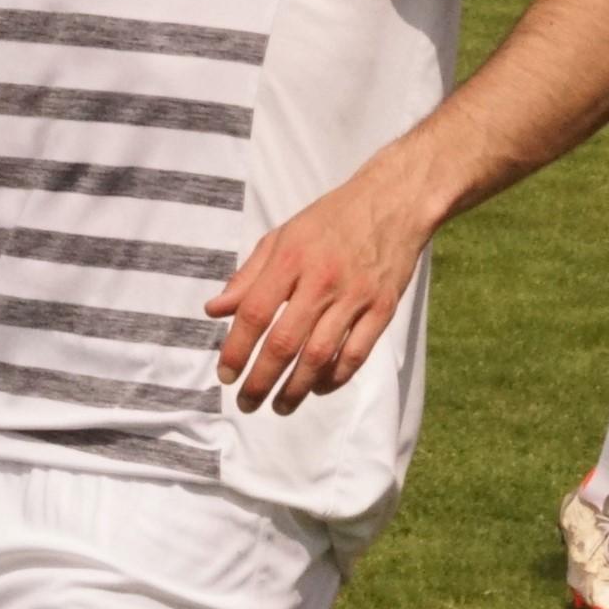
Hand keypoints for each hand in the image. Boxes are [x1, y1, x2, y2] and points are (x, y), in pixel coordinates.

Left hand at [204, 176, 434, 415]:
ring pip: (320, 356)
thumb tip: (214, 311)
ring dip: (295, 389)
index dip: (236, 349)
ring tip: (279, 406)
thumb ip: (248, 276)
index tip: (225, 375)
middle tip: (246, 403)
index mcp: (291, 258)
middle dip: (261, 381)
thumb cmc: (331, 220)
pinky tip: (318, 388)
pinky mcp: (383, 308)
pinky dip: (335, 378)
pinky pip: (356, 354)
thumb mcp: (282, 237)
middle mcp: (322, 280)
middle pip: (285, 343)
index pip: (255, 313)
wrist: (394, 202)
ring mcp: (356, 296)